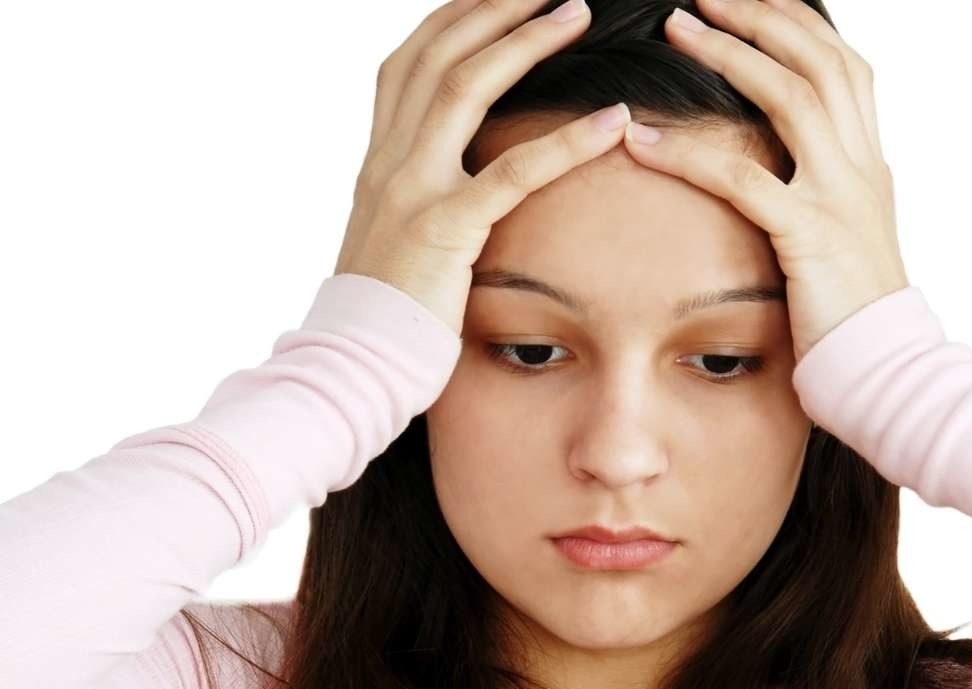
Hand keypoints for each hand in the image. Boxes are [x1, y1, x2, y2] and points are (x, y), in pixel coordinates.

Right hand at [334, 0, 632, 336]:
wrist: (353, 364)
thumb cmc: (382, 320)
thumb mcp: (392, 247)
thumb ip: (415, 207)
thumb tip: (450, 196)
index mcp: (377, 162)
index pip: (411, 64)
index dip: (454, 20)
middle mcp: (389, 162)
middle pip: (440, 54)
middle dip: (496, 9)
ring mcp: (412, 190)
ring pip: (467, 87)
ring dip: (528, 42)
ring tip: (579, 13)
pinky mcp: (444, 230)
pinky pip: (513, 173)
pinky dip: (568, 141)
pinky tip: (613, 119)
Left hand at [622, 0, 909, 362]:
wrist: (885, 366)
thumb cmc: (855, 316)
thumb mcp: (851, 240)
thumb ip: (832, 196)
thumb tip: (805, 174)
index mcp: (869, 162)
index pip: (840, 64)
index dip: (796, 23)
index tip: (749, 2)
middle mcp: (860, 165)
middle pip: (815, 59)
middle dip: (760, 16)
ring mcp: (838, 195)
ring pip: (787, 97)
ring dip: (728, 55)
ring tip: (678, 31)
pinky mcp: (808, 235)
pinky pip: (742, 179)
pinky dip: (689, 155)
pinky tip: (644, 142)